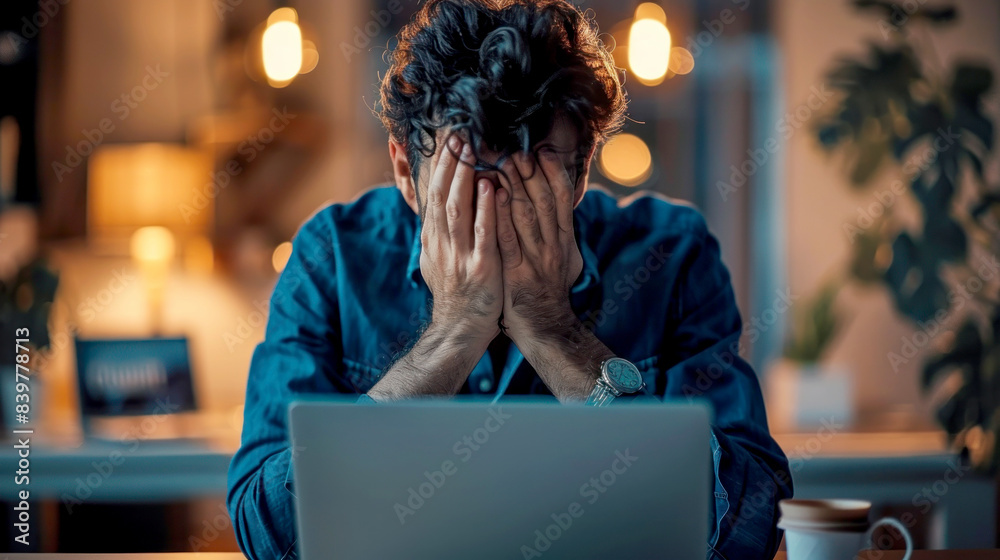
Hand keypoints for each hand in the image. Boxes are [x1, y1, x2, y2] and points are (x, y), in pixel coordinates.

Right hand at [419, 134, 502, 340]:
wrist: (460, 331)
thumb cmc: (456, 294)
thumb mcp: (437, 260)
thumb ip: (438, 233)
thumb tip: (436, 206)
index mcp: (433, 239)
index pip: (433, 195)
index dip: (440, 166)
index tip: (449, 140)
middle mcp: (441, 244)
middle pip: (442, 195)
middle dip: (450, 163)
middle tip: (459, 134)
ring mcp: (459, 256)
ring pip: (457, 209)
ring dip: (464, 178)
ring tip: (472, 151)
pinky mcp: (480, 270)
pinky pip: (483, 234)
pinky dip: (487, 209)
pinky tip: (493, 187)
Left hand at [494, 150, 582, 345]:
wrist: (545, 328)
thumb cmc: (549, 291)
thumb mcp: (565, 259)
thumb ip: (560, 233)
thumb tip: (561, 206)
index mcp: (565, 240)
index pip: (564, 199)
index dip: (555, 173)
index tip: (543, 149)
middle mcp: (554, 246)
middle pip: (545, 201)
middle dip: (532, 172)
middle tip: (518, 146)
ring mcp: (536, 260)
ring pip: (528, 215)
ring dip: (515, 185)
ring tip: (503, 159)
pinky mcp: (517, 273)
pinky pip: (507, 239)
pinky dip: (500, 215)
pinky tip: (491, 194)